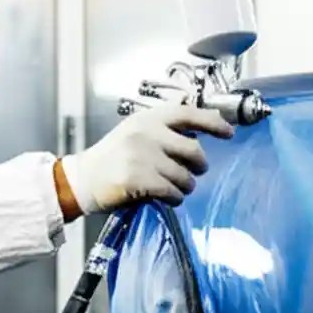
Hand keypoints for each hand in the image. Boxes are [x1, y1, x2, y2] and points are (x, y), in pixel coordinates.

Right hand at [56, 103, 234, 216]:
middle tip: (196, 172)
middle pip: (193, 150)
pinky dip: (176, 198)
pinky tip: (170, 198)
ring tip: (177, 189)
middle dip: (200, 166)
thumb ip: (166, 129)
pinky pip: (172, 191)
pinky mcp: (138, 178)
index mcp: (148, 118)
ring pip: (184, 176)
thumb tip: (205, 128)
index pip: (189, 114)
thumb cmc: (113, 157)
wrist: (83, 178)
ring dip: (186, 187)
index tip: (228, 132)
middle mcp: (146, 133)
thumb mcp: (137, 132)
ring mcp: (142, 155)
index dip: (213, 122)